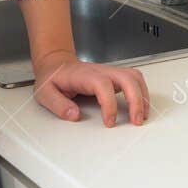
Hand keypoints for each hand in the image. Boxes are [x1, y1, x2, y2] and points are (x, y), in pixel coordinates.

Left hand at [31, 50, 150, 126]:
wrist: (56, 65)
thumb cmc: (52, 79)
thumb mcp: (45, 93)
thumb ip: (58, 104)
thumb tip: (73, 115)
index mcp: (84, 75)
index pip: (103, 85)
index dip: (109, 104)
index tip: (109, 122)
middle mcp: (101, 71)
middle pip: (127, 78)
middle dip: (136, 100)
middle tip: (136, 121)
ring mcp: (109, 72)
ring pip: (134, 77)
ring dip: (142, 96)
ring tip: (142, 116)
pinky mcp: (114, 76)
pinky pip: (134, 80)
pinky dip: (142, 93)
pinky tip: (140, 107)